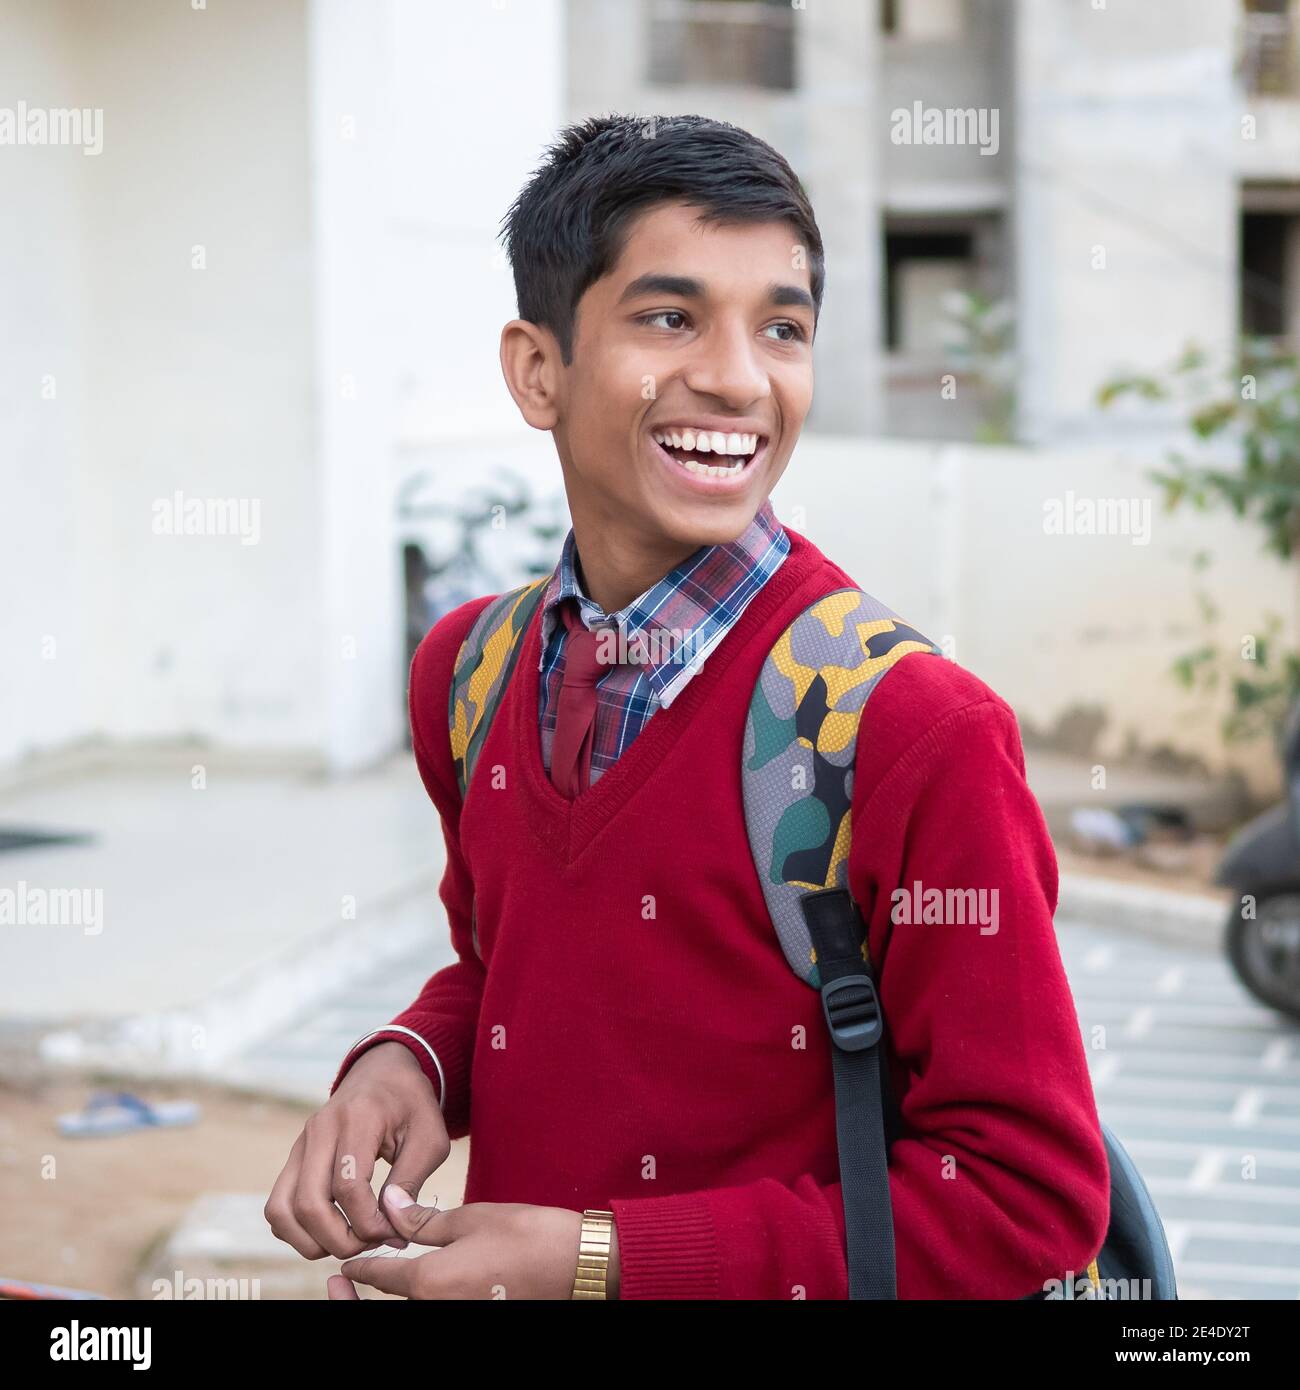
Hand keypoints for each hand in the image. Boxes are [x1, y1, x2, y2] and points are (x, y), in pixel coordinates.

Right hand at [264, 1041, 449, 1259]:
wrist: (383, 1072)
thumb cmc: (411, 1106)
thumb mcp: (430, 1136)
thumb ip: (411, 1180)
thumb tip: (388, 1223)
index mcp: (358, 1118)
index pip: (348, 1186)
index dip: (369, 1223)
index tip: (393, 1232)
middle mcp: (320, 1130)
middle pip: (309, 1204)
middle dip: (341, 1240)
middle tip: (372, 1242)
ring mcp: (300, 1144)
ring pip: (282, 1210)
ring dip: (313, 1242)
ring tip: (350, 1241)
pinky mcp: (293, 1158)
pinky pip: (278, 1206)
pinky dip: (297, 1231)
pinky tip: (332, 1230)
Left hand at [327, 1188, 620, 1299]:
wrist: (576, 1266)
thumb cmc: (527, 1236)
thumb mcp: (472, 1218)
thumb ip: (424, 1221)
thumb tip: (389, 1205)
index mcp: (428, 1283)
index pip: (378, 1279)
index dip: (358, 1270)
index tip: (343, 1266)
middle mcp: (436, 1310)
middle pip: (386, 1309)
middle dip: (355, 1302)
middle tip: (337, 1287)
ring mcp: (456, 1318)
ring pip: (410, 1312)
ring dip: (387, 1302)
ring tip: (374, 1284)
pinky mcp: (474, 1317)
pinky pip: (432, 1311)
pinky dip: (417, 1301)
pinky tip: (417, 1286)